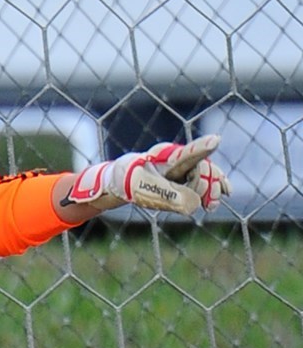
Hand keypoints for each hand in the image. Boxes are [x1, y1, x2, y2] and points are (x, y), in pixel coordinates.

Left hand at [64, 135, 230, 216]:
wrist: (122, 179)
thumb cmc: (129, 181)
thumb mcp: (143, 190)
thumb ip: (168, 197)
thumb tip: (194, 206)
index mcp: (166, 158)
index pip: (187, 153)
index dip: (202, 148)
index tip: (215, 140)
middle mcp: (178, 158)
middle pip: (202, 168)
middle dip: (208, 186)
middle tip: (209, 206)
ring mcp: (182, 167)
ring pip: (205, 174)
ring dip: (212, 189)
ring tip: (212, 206)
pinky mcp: (183, 176)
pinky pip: (203, 179)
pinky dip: (212, 188)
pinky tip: (223, 194)